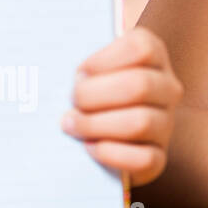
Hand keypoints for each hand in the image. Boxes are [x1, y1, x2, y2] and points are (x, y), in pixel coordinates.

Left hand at [61, 25, 182, 185]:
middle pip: (139, 86)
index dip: (103, 60)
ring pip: (140, 123)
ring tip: (71, 124)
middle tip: (71, 100)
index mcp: (152, 56)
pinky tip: (89, 146)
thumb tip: (40, 67)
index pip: (140, 48)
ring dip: (96, 124)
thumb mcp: (87, 67)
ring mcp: (165, 123)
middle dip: (93, 94)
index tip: (80, 72)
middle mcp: (166, 88)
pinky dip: (109, 153)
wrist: (104, 126)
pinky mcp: (158, 156)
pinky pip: (143, 158)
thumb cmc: (88, 87)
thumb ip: (79, 64)